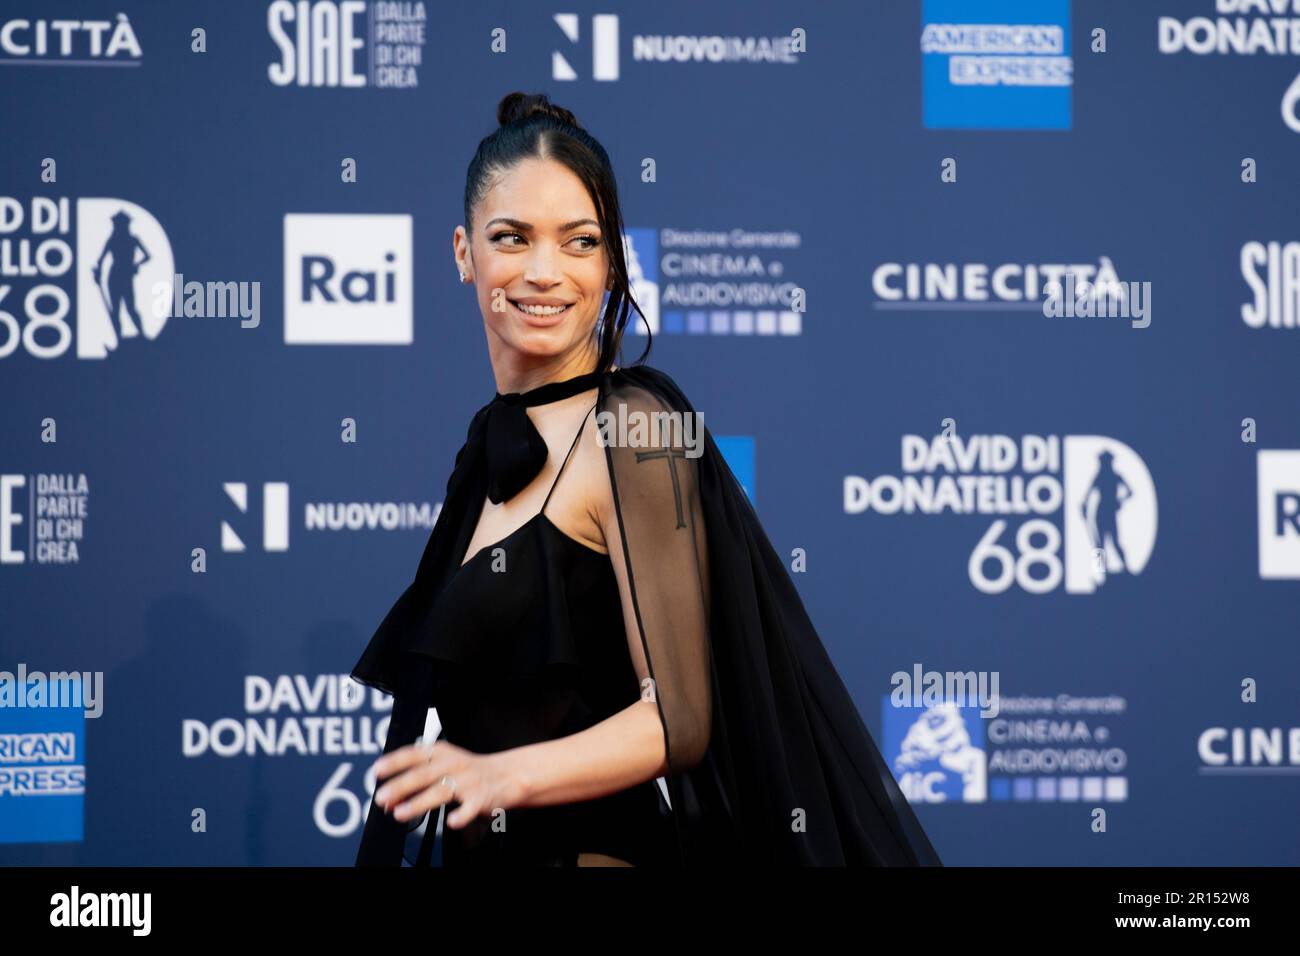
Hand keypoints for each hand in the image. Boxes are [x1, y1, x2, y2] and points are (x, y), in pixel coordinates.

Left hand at [370, 741, 521, 829]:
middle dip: (400, 785)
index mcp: (441, 752)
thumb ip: (416, 780)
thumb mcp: (443, 766)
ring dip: (418, 802)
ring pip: (440, 791)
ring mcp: (467, 781)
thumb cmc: (468, 771)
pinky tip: (451, 822)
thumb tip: (389, 799)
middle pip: (423, 774)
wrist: (506, 775)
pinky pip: (468, 808)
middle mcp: (453, 764)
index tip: (377, 771)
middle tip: (382, 797)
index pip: (413, 754)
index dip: (394, 761)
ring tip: (399, 813)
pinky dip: (460, 815)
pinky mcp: (480, 798)